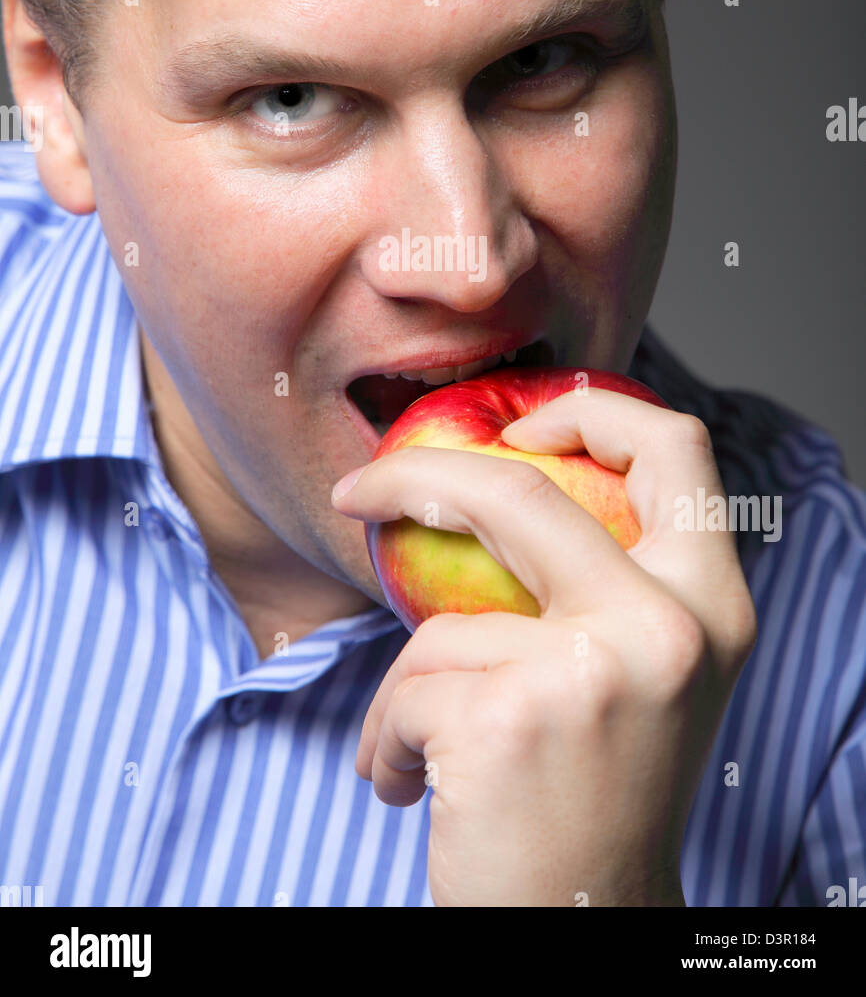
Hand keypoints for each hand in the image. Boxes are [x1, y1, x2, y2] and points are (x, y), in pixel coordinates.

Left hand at [331, 388, 757, 906]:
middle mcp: (669, 627)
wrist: (586, 930)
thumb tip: (506, 479)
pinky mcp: (509, 717)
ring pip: (442, 626)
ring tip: (428, 757)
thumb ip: (608, 584)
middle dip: (415, 478)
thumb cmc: (597, 799)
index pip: (676, 449)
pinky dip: (391, 743)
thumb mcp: (640, 677)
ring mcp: (591, 670)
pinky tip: (419, 791)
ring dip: (409, 695)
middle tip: (357, 490)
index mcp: (711, 605)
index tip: (519, 430)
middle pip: (519, 489)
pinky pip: (406, 693)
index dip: (592, 410)